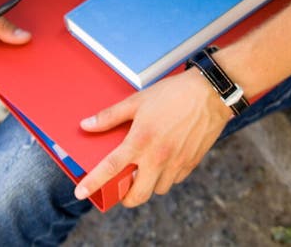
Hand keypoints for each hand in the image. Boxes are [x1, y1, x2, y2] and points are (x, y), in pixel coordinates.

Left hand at [74, 67, 232, 206]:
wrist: (209, 93)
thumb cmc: (173, 94)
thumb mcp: (137, 100)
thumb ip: (111, 116)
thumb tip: (87, 125)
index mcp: (140, 140)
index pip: (110, 168)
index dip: (93, 182)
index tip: (80, 193)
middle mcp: (157, 157)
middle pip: (136, 195)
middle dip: (125, 197)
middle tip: (121, 187)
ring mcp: (175, 163)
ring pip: (157, 189)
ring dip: (148, 184)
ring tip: (146, 168)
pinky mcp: (190, 164)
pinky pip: (174, 180)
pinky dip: (166, 176)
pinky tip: (165, 160)